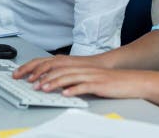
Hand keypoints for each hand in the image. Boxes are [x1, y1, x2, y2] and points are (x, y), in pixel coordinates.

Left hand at [28, 65, 150, 98]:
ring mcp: (91, 76)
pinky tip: (66, 94)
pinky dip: (73, 90)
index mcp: (79, 66)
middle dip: (43, 76)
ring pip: (69, 77)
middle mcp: (83, 69)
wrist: (130, 81)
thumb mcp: (89, 78)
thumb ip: (74, 79)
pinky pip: (84, 86)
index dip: (41, 68)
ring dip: (55, 83)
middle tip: (31, 83)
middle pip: (60, 70)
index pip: (55, 64)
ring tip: (44, 88)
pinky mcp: (99, 84)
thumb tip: (59, 85)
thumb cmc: (110, 81)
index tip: (28, 75)